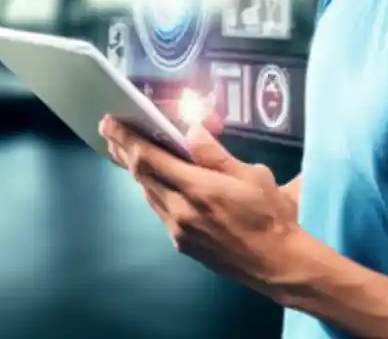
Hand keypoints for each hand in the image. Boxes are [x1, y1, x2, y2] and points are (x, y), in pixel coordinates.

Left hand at [100, 115, 303, 294]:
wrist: (278, 265)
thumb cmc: (270, 217)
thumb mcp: (252, 176)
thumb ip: (215, 155)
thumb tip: (191, 131)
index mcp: (198, 189)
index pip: (150, 158)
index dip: (126, 138)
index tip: (110, 122)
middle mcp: (180, 211)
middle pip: (141, 175)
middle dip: (123, 149)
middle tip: (111, 130)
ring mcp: (178, 230)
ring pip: (147, 193)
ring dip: (137, 170)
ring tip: (127, 150)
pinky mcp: (182, 244)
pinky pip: (159, 210)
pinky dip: (153, 190)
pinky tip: (155, 181)